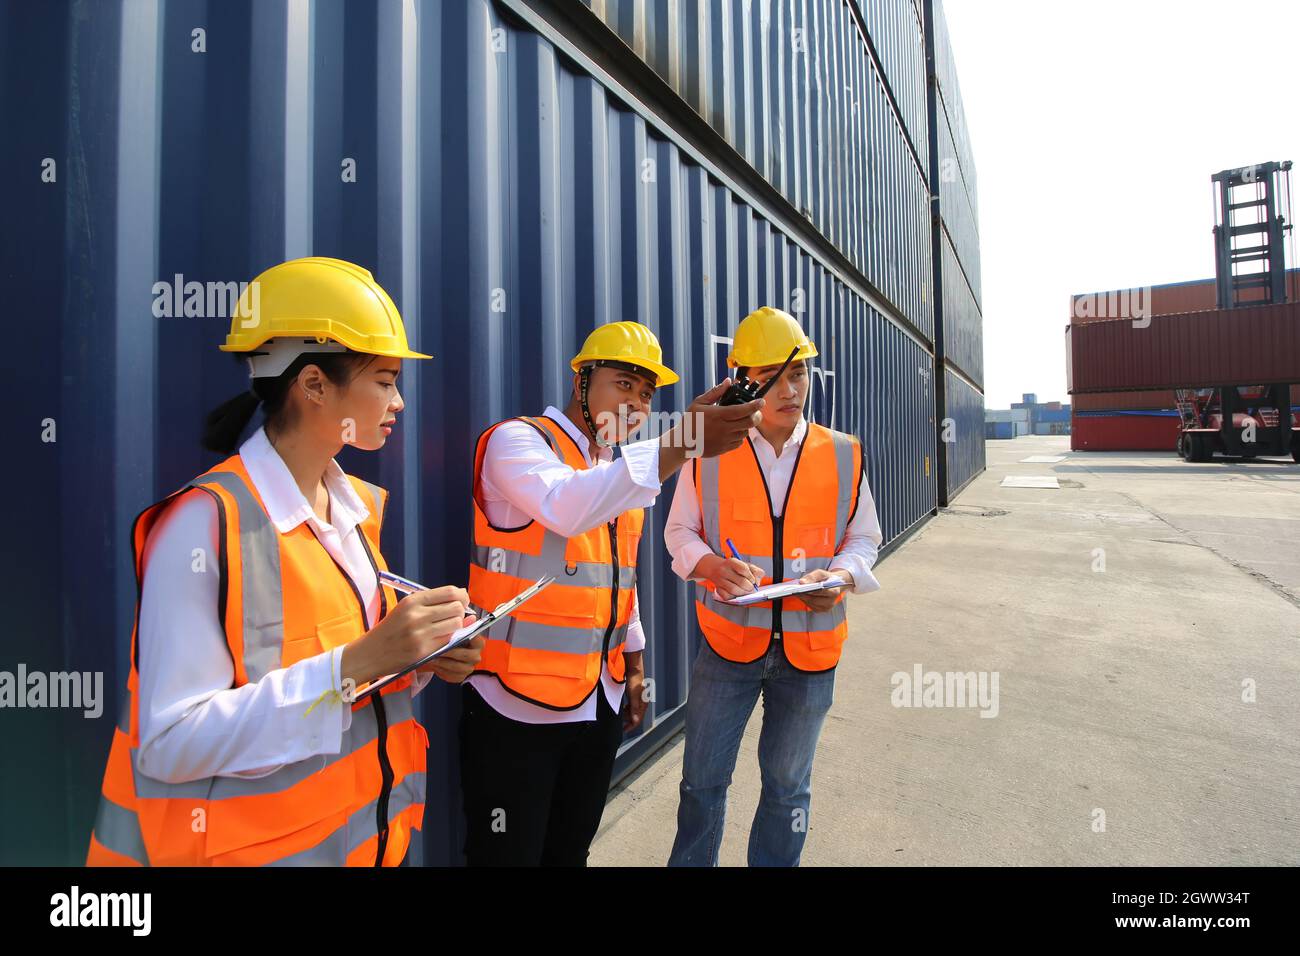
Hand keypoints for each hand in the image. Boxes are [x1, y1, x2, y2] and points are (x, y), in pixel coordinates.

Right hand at [341, 585, 470, 686]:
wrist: (370, 653)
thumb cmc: (391, 630)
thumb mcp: (406, 609)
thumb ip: (432, 603)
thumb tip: (464, 597)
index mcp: (412, 601)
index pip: (449, 592)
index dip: (461, 596)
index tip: (462, 600)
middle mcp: (417, 615)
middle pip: (456, 607)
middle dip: (461, 611)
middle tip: (455, 616)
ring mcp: (420, 633)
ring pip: (456, 623)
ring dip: (457, 625)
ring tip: (447, 628)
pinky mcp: (423, 650)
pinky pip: (448, 640)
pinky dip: (449, 638)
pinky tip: (441, 638)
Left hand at [419, 628, 483, 683]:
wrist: (441, 654)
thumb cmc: (449, 640)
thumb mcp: (453, 631)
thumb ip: (461, 625)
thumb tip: (472, 617)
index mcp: (478, 643)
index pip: (476, 640)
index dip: (465, 638)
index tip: (453, 637)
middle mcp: (476, 656)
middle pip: (466, 655)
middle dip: (451, 653)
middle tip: (439, 650)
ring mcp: (469, 668)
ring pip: (458, 667)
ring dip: (444, 663)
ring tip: (433, 658)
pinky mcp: (460, 676)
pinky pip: (452, 675)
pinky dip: (442, 671)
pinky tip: (435, 665)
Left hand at [622, 651, 646, 731]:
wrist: (634, 669)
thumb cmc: (634, 681)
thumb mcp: (633, 696)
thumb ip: (634, 709)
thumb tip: (635, 721)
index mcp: (643, 704)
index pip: (638, 719)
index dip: (632, 726)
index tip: (625, 730)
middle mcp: (642, 703)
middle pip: (635, 716)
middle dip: (628, 720)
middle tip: (620, 722)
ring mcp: (638, 699)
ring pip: (632, 711)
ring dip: (626, 715)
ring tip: (619, 716)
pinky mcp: (634, 696)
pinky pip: (630, 706)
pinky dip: (626, 709)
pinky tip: (621, 709)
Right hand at [657, 381, 763, 480]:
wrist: (683, 443)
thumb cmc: (690, 421)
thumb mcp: (699, 403)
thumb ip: (715, 392)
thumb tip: (728, 381)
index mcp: (718, 415)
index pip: (742, 410)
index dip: (755, 405)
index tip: (762, 401)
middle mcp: (724, 428)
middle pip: (749, 422)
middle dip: (757, 415)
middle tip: (756, 411)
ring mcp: (725, 440)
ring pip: (745, 432)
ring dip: (747, 425)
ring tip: (741, 420)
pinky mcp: (724, 449)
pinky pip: (739, 442)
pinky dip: (740, 435)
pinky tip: (734, 430)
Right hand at [695, 553, 764, 600]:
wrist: (714, 568)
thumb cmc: (732, 567)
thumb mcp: (744, 564)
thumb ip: (755, 571)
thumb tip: (757, 582)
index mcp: (732, 562)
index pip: (744, 569)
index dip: (751, 576)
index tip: (753, 580)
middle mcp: (724, 570)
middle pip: (741, 581)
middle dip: (749, 587)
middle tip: (751, 588)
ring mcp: (719, 580)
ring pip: (734, 590)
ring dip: (743, 593)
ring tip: (745, 591)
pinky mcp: (717, 589)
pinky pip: (727, 596)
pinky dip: (734, 597)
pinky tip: (736, 593)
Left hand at [796, 568, 852, 612]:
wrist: (834, 584)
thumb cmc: (827, 578)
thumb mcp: (821, 573)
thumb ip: (812, 577)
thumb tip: (802, 582)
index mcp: (834, 591)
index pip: (820, 592)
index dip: (810, 590)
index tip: (801, 587)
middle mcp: (831, 602)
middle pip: (814, 600)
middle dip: (804, 594)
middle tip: (796, 590)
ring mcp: (827, 607)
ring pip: (811, 604)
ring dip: (804, 598)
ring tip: (798, 592)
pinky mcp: (822, 610)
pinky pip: (811, 607)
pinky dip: (806, 601)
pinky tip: (803, 596)